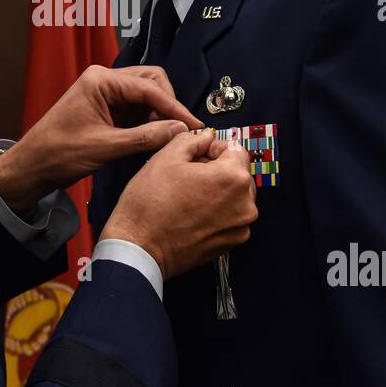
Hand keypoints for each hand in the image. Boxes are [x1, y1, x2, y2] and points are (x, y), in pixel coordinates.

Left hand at [0, 65, 202, 212]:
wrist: (33, 166)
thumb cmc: (60, 153)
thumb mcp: (106, 148)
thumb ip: (145, 137)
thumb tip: (180, 130)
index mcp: (101, 80)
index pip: (149, 87)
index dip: (174, 107)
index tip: (194, 125)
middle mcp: (105, 80)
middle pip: (151, 82)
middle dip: (169, 105)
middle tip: (182, 131)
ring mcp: (106, 93)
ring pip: (147, 95)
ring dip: (161, 114)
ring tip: (172, 137)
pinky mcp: (108, 108)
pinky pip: (137, 108)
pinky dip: (150, 121)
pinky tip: (157, 138)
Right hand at [100, 129, 257, 279]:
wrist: (140, 248)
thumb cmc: (150, 203)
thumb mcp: (167, 157)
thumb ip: (193, 139)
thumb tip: (206, 138)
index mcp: (233, 178)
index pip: (237, 150)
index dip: (215, 148)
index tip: (197, 155)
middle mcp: (245, 204)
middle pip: (238, 175)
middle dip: (217, 170)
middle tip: (189, 175)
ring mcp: (240, 227)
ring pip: (234, 197)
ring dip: (217, 191)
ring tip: (188, 196)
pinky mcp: (231, 244)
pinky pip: (230, 218)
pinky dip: (217, 212)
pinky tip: (192, 213)